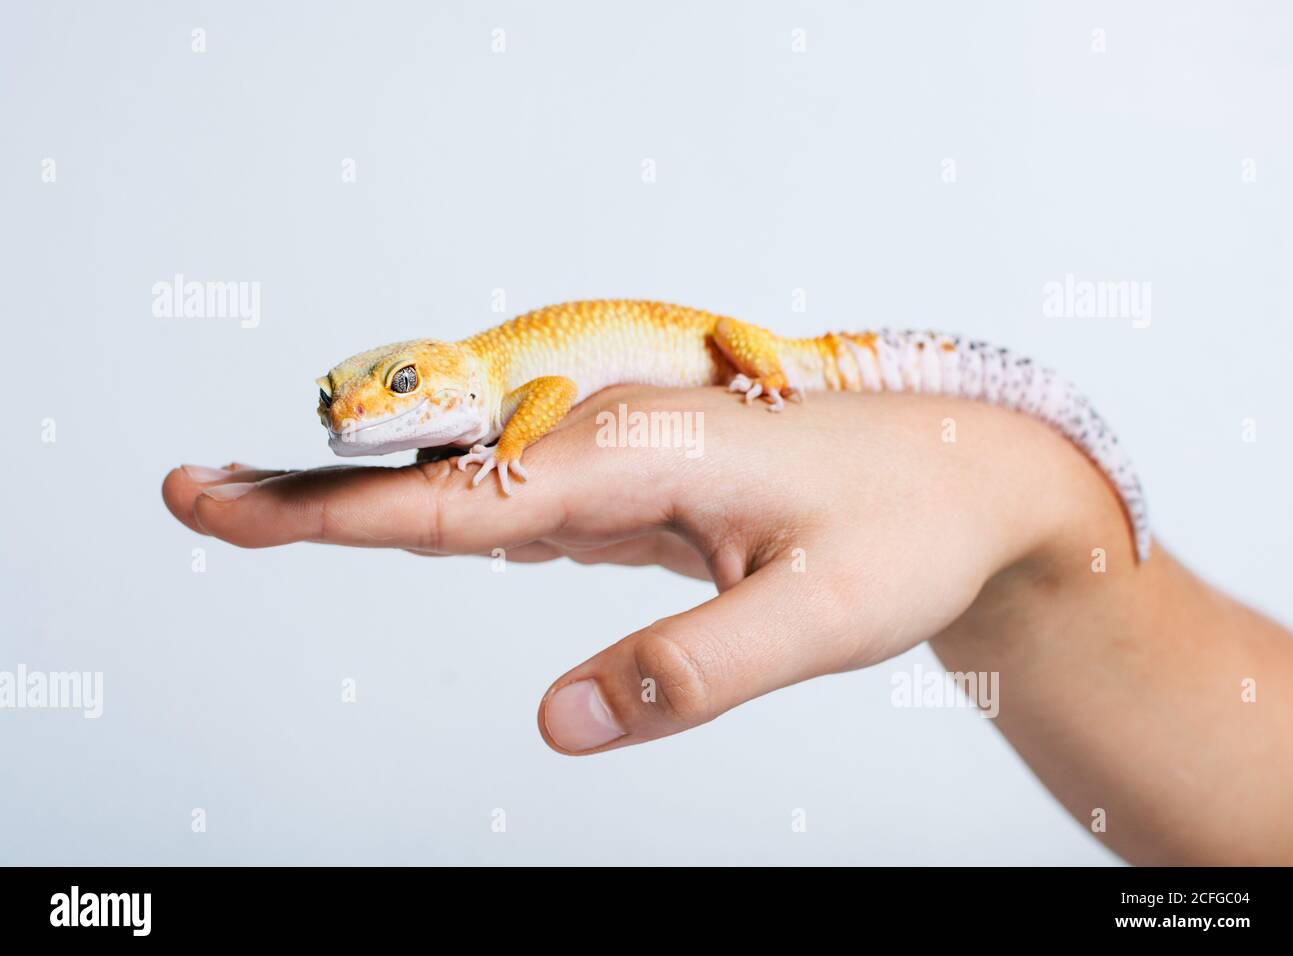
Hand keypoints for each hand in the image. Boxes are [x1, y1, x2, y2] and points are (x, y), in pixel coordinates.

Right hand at [162, 384, 1130, 754]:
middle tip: (196, 499)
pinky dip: (447, 525)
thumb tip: (555, 723)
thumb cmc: (909, 531)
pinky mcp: (641, 489)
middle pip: (439, 483)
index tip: (223, 507)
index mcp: (640, 460)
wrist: (978, 480)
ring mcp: (624, 462)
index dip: (334, 514)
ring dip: (368, 509)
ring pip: (473, 493)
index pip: (457, 503)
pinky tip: (406, 530)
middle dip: (315, 496)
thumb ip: (686, 669)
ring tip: (265, 516)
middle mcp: (615, 444)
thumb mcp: (818, 620)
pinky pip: (525, 511)